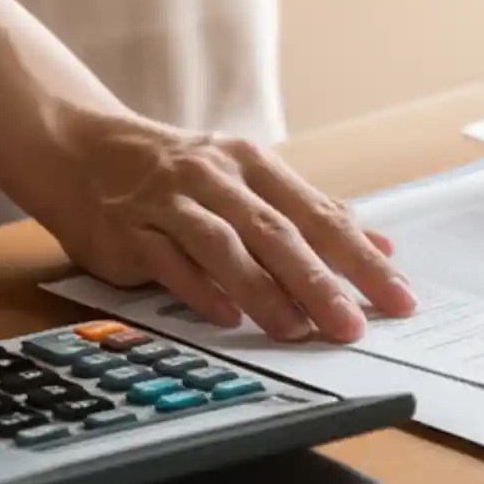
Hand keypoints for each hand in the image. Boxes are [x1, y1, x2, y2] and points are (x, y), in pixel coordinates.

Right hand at [45, 110, 415, 342]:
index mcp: (257, 168)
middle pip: (278, 233)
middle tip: (352, 325)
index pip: (322, 217)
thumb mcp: (255, 185)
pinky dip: (198, 290)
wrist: (85, 152)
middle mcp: (217, 180)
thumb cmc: (185, 178)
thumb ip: (315, 216)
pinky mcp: (130, 230)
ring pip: (224, 247)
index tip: (398, 299)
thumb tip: (381, 247)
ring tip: (296, 330)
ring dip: (263, 291)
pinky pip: (168, 262)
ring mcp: (171, 203)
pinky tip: (225, 318)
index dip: (363, 260)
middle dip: (321, 282)